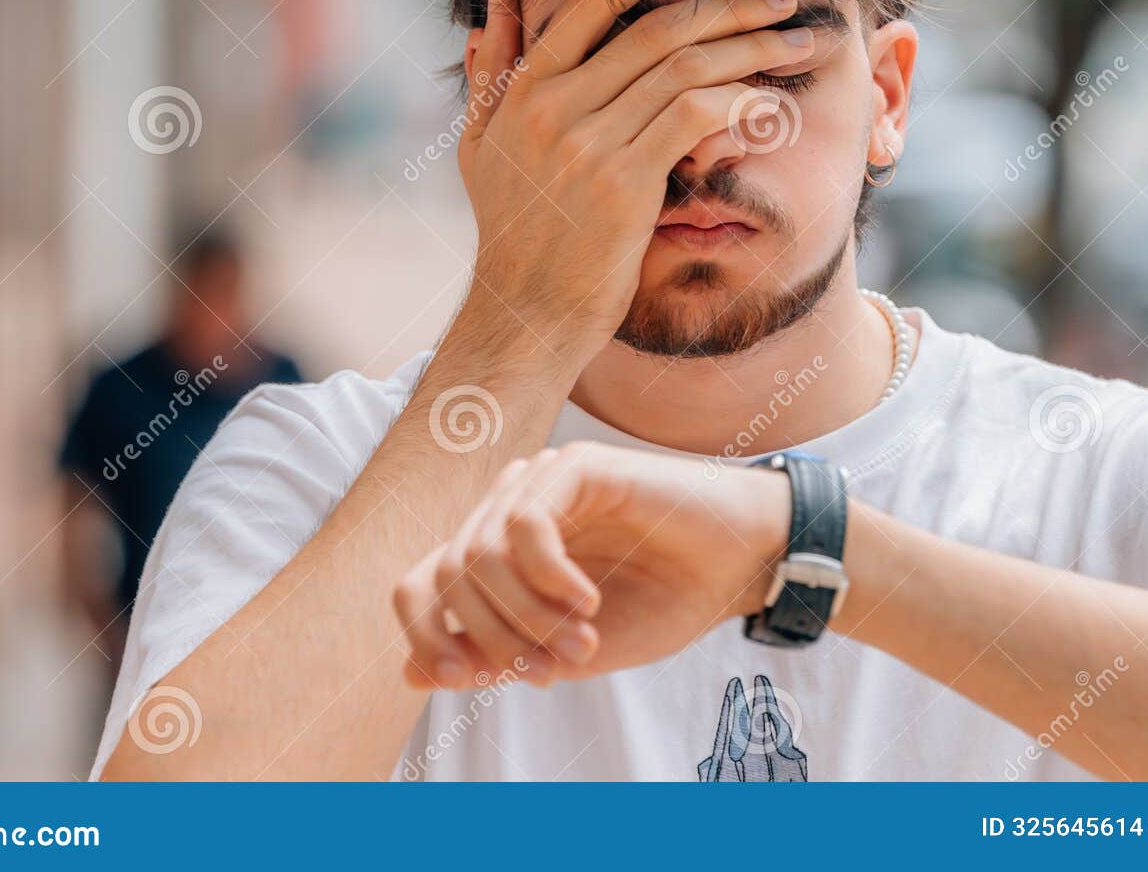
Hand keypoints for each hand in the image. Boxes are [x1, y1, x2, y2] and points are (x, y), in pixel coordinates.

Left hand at [391, 441, 791, 689]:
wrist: (738, 568)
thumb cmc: (661, 602)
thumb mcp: (567, 651)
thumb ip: (494, 657)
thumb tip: (409, 675)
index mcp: (498, 554)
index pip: (420, 584)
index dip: (424, 635)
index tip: (464, 681)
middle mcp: (507, 511)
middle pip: (446, 576)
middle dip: (494, 639)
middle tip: (551, 671)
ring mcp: (538, 483)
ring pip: (480, 554)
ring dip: (528, 617)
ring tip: (583, 644)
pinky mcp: (575, 466)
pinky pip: (526, 527)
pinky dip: (550, 579)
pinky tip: (588, 602)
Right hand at [454, 0, 811, 362]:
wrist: (526, 313)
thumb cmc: (511, 232)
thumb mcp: (480, 144)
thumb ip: (492, 69)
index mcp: (524, 88)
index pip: (593, 2)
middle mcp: (554, 105)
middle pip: (656, 29)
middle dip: (730, 6)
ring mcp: (588, 143)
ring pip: (686, 68)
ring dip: (753, 49)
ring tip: (799, 43)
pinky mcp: (625, 182)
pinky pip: (694, 116)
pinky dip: (737, 100)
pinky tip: (767, 101)